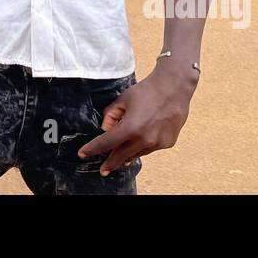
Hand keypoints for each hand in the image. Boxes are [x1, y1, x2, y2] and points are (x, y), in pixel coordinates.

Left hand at [77, 58, 196, 175]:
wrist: (174, 87)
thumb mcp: (123, 99)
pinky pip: (150, 148)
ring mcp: (157, 143)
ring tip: (120, 157)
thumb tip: (105, 129)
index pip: (106, 143)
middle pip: (121, 155)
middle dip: (110, 163)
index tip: (83, 154)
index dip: (92, 149)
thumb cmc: (147, 90)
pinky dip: (143, 145)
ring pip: (137, 153)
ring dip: (128, 153)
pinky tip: (141, 139)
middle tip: (103, 170)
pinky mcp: (167, 143)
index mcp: (130, 128)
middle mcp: (144, 139)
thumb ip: (111, 115)